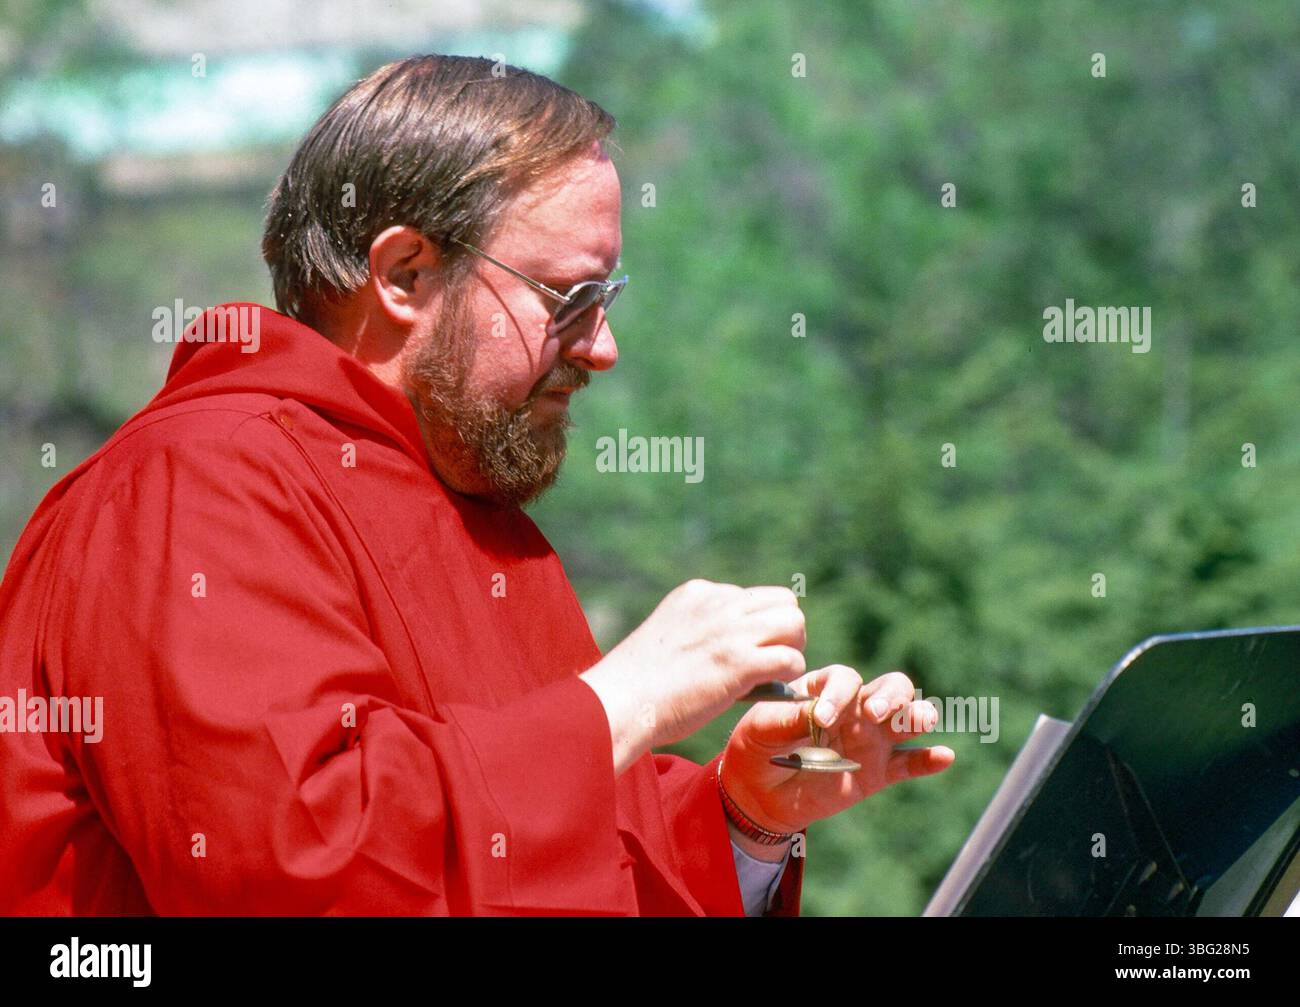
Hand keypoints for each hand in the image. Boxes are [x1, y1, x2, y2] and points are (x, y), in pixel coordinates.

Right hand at [581, 580, 806, 773]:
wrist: (620, 701)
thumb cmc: (639, 683)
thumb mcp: (671, 636)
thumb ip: (703, 632)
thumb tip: (741, 652)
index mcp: (698, 594)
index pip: (752, 597)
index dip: (759, 625)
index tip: (749, 650)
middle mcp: (718, 603)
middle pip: (784, 601)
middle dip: (785, 631)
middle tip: (773, 660)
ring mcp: (731, 630)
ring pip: (794, 622)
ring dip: (792, 649)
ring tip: (775, 674)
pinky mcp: (740, 662)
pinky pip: (790, 658)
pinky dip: (788, 675)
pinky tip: (771, 689)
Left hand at [719, 666, 955, 833]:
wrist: (758, 794)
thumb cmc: (755, 749)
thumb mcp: (759, 730)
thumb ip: (785, 719)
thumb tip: (814, 712)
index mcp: (824, 690)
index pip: (845, 679)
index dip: (839, 693)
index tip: (821, 718)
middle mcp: (854, 708)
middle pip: (890, 687)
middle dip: (891, 695)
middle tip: (875, 713)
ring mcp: (869, 740)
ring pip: (906, 719)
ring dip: (917, 715)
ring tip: (919, 722)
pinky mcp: (877, 772)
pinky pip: (909, 763)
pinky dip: (929, 760)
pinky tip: (944, 756)